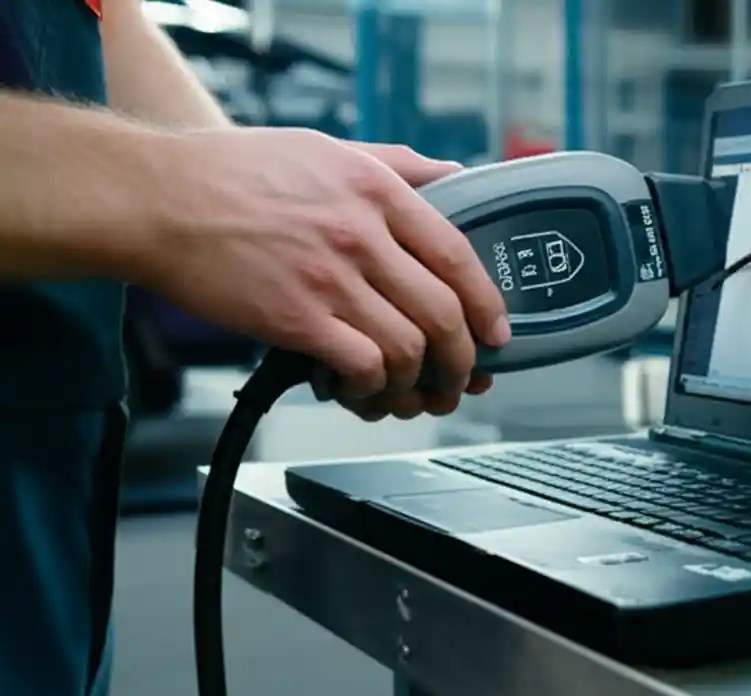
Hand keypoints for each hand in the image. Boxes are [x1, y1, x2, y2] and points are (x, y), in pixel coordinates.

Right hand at [136, 128, 509, 418]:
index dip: (487, 305)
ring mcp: (330, 279)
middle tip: (461, 379)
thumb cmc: (234, 172)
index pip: (459, 256)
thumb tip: (455, 177)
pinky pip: (362, 367)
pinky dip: (373, 389)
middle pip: (444, 314)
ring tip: (411, 395)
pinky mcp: (295, 319)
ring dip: (419, 385)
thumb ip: (398, 165)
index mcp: (378, 191)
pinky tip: (363, 390)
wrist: (157, 198)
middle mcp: (363, 234)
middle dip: (463, 360)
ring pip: (409, 349)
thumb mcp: (329, 148)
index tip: (496, 332)